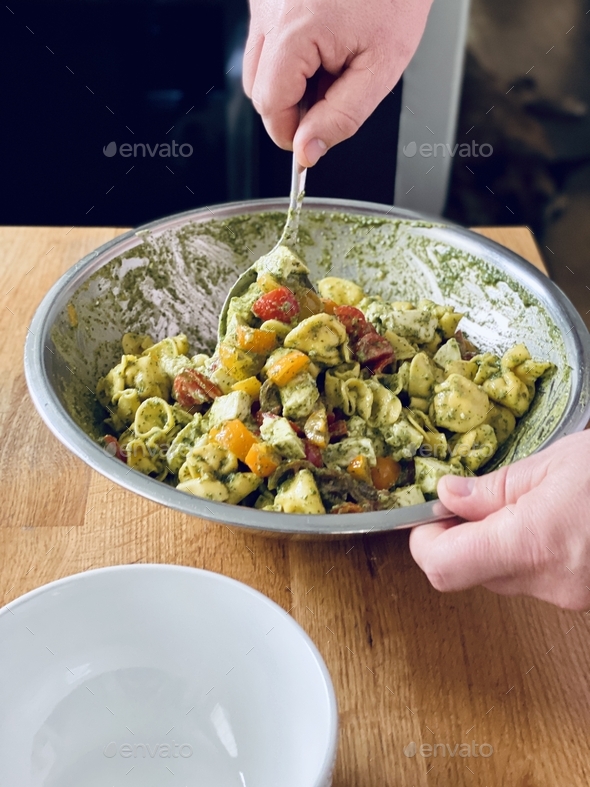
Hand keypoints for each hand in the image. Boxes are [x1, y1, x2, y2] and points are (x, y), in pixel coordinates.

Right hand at [243, 0, 432, 166]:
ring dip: (288, 81)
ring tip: (329, 64)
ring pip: (258, 67)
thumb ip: (342, 116)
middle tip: (331, 94)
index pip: (269, 105)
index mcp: (295, 30)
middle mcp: (269, 10)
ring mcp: (264, 0)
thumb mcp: (382, 67)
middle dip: (290, 106)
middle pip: (258, 89)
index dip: (291, 132)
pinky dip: (289, 54)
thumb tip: (307, 150)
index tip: (312, 140)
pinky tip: (321, 42)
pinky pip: (266, 41)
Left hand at [410, 431, 589, 609]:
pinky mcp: (577, 597)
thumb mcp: (555, 463)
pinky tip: (544, 522)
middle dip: (459, 537)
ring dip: (493, 545)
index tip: (428, 515)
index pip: (444, 566)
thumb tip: (448, 495)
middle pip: (467, 572)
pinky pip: (527, 578)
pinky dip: (523, 553)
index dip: (424, 541)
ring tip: (521, 505)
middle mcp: (547, 580)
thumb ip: (494, 487)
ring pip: (497, 576)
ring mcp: (564, 594)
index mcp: (532, 541)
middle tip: (471, 501)